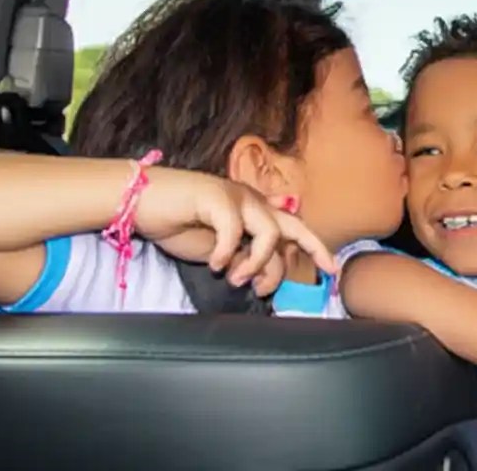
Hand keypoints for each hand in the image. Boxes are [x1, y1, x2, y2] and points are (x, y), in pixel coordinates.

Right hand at [135, 168, 335, 288]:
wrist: (143, 201)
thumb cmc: (180, 223)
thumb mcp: (219, 252)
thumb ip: (244, 260)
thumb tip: (264, 280)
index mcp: (255, 213)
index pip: (293, 231)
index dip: (314, 248)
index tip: (332, 269)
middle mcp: (253, 202)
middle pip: (292, 225)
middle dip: (313, 247)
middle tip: (324, 270)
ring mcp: (236, 196)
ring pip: (269, 232)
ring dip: (257, 262)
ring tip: (236, 279)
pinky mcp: (216, 196)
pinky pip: (233, 229)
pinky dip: (227, 251)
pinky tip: (215, 265)